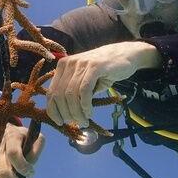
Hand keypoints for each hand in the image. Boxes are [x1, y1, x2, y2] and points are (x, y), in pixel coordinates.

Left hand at [46, 41, 160, 127]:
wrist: (125, 54)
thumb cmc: (104, 71)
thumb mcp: (85, 80)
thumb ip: (74, 92)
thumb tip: (67, 114)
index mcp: (63, 66)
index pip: (51, 91)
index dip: (53, 110)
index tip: (60, 122)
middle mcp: (69, 63)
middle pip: (60, 94)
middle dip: (66, 113)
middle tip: (76, 123)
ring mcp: (81, 63)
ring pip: (72, 94)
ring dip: (77, 112)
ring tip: (84, 121)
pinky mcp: (95, 66)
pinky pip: (84, 90)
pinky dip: (85, 105)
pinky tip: (89, 112)